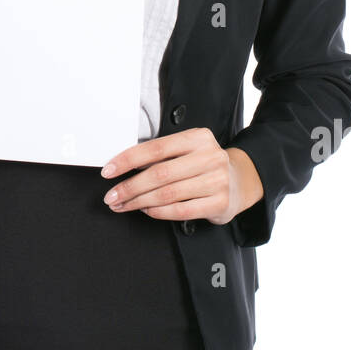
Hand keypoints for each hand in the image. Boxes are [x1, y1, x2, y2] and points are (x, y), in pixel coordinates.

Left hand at [100, 127, 263, 225]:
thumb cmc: (205, 164)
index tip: (109, 171)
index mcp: (198, 138)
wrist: (241, 180)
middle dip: (130, 187)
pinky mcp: (220, 203)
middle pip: (159, 174)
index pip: (155, 148)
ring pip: (167, 194)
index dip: (128, 160)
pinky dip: (158, 212)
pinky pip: (180, 210)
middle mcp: (210, 156)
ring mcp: (217, 180)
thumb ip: (163, 155)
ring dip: (139, 202)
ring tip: (124, 204)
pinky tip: (146, 210)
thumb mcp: (188, 150)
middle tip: (112, 195)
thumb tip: (123, 166)